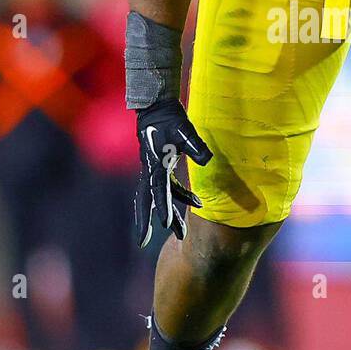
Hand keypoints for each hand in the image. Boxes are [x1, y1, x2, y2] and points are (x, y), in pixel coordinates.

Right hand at [134, 98, 211, 246]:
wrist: (157, 107)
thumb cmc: (170, 117)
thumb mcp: (185, 130)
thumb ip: (195, 146)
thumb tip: (207, 160)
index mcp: (155, 164)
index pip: (158, 190)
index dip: (163, 207)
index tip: (166, 224)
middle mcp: (151, 171)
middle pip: (145, 201)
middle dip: (145, 222)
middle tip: (143, 242)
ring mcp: (155, 170)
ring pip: (159, 198)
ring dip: (169, 214)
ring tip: (182, 233)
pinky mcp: (161, 167)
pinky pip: (169, 187)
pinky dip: (180, 197)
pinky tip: (197, 202)